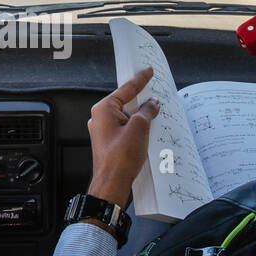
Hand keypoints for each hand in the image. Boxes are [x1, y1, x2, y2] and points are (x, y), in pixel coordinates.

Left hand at [87, 67, 159, 208]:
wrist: (112, 185)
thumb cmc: (119, 160)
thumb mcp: (139, 128)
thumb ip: (147, 111)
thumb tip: (152, 104)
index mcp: (103, 110)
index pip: (125, 89)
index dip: (139, 80)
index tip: (147, 71)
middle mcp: (100, 119)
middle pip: (125, 103)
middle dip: (142, 100)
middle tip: (155, 94)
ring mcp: (104, 132)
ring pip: (127, 117)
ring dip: (141, 117)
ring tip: (155, 116)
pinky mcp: (110, 143)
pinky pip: (126, 129)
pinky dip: (138, 128)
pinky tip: (149, 131)